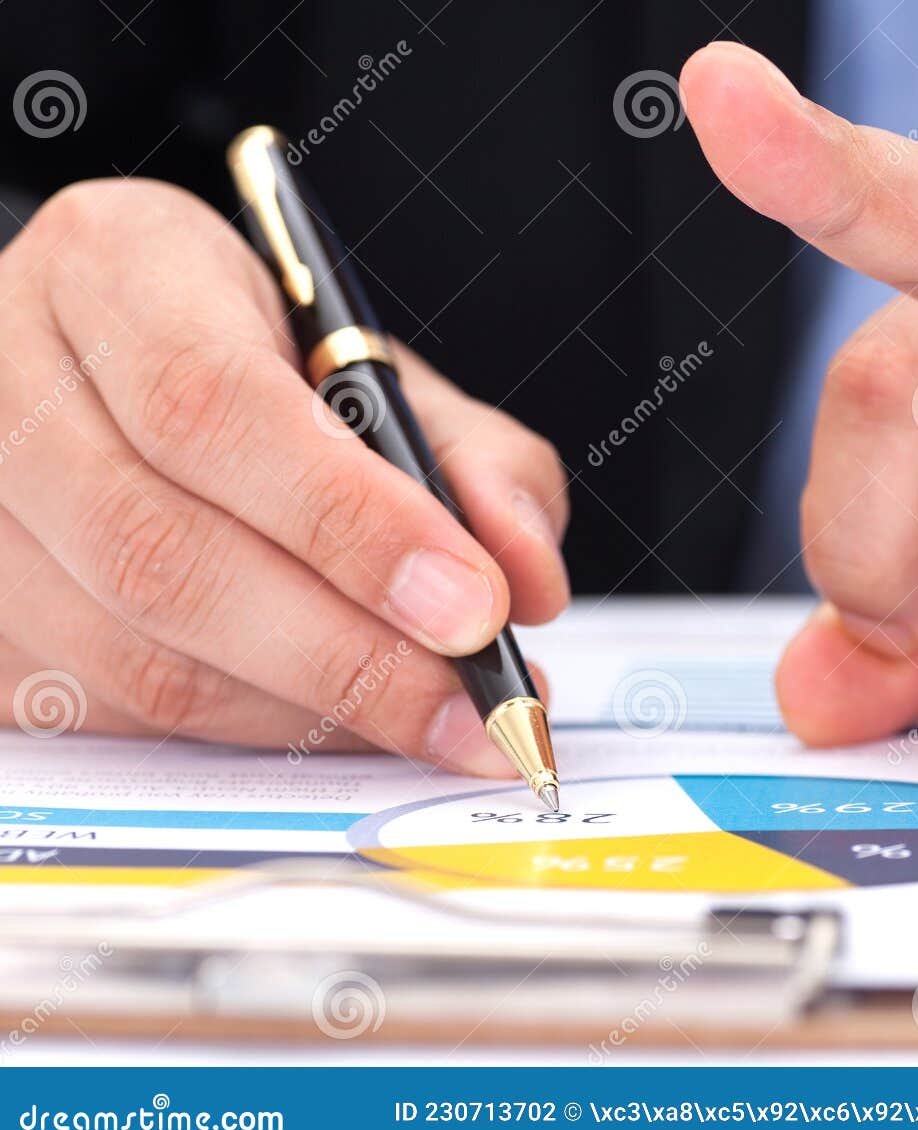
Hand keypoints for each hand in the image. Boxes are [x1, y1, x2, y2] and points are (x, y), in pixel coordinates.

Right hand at [0, 179, 568, 772]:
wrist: (124, 370)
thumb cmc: (264, 364)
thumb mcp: (382, 372)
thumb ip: (473, 460)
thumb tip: (527, 581)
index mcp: (118, 267)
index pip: (214, 405)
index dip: (351, 523)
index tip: (475, 605)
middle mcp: (7, 378)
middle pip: (159, 550)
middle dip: (347, 652)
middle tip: (474, 702)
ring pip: (130, 654)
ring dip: (306, 713)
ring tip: (433, 721)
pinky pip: (111, 713)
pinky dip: (246, 736)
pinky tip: (339, 724)